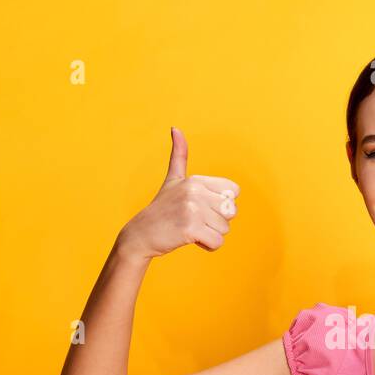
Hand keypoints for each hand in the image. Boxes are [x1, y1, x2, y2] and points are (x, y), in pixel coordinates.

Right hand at [118, 127, 241, 258]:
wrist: (141, 234)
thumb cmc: (162, 208)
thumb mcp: (173, 179)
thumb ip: (179, 155)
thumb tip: (175, 128)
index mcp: (196, 180)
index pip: (233, 191)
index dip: (222, 203)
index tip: (202, 205)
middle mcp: (195, 191)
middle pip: (231, 212)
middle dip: (217, 220)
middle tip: (196, 219)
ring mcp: (192, 210)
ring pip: (225, 229)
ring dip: (211, 234)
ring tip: (190, 228)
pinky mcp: (190, 229)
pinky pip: (217, 243)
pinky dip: (208, 246)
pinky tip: (191, 239)